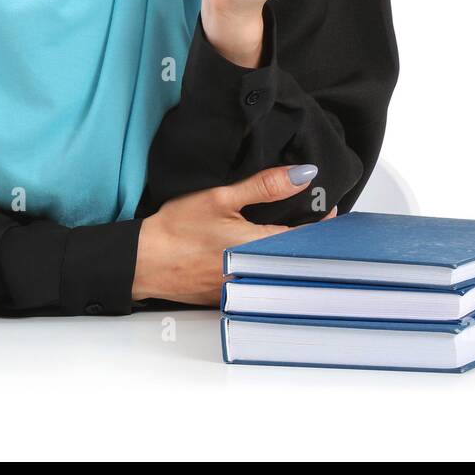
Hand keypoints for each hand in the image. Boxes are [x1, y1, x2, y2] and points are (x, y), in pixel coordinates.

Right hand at [132, 164, 337, 305]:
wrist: (145, 261)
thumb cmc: (178, 229)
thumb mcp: (220, 197)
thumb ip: (265, 186)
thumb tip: (302, 175)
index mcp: (258, 248)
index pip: (308, 240)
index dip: (323, 225)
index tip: (329, 211)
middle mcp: (256, 275)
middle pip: (298, 260)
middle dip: (308, 241)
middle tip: (310, 220)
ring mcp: (245, 291)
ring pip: (281, 274)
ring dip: (289, 257)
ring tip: (288, 237)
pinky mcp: (232, 299)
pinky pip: (261, 284)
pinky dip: (267, 270)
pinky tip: (261, 257)